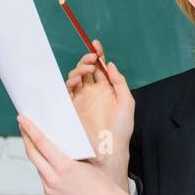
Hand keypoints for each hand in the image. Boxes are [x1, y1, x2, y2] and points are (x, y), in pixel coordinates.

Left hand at [18, 114, 157, 194]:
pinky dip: (44, 167)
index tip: (22, 119)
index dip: (30, 129)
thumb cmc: (100, 182)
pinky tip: (49, 162)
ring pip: (37, 165)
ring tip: (35, 142)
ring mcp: (49, 188)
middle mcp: (52, 178)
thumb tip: (62, 139)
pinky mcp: (49, 194)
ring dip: (35, 153)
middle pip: (32, 153)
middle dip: (26, 138)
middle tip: (23, 126)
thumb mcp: (87, 160)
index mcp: (63, 166)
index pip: (41, 143)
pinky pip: (43, 176)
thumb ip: (72, 151)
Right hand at [64, 39, 133, 180]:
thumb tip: (110, 64)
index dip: (97, 54)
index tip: (95, 44)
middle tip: (91, 59)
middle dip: (86, 60)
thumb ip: (119, 82)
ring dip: (78, 70)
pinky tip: (75, 82)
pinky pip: (66, 91)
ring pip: (75, 78)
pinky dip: (69, 83)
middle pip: (86, 69)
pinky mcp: (72, 108)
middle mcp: (93, 92)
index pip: (101, 67)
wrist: (110, 149)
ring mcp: (81, 99)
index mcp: (107, 89)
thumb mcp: (127, 102)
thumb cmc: (121, 129)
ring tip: (86, 72)